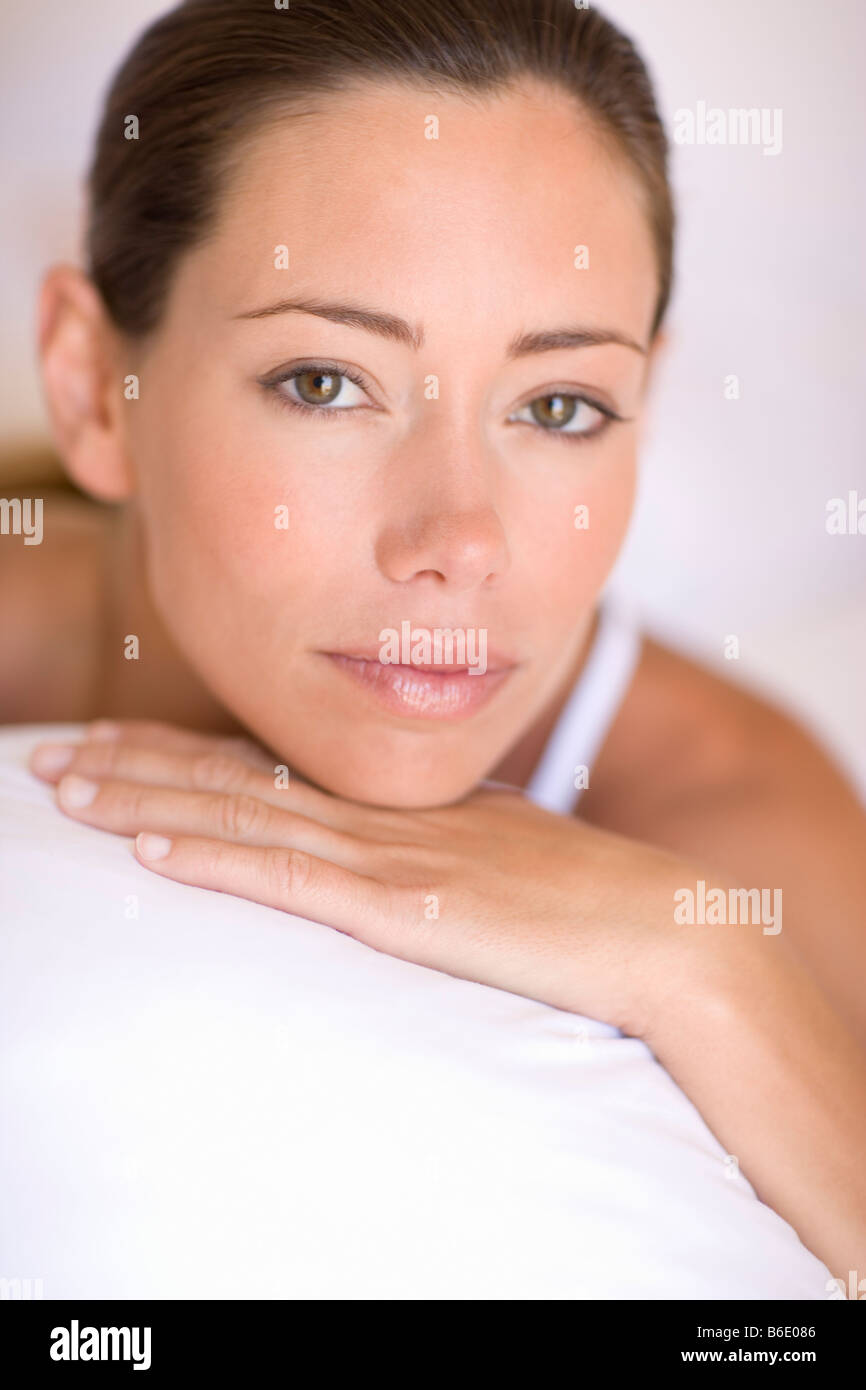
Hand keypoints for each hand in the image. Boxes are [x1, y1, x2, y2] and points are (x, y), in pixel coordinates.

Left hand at [30, 718, 707, 1035]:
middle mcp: (380, 813)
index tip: (114, 745)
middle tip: (50, 758)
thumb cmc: (586, 900)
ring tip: (66, 792)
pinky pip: (291, 878)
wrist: (659, 927)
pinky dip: (215, 862)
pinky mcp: (405, 906)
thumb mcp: (494, 857)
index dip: (180, 753)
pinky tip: (153, 852)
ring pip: (242, 816)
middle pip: (231, 779)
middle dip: (132, 766)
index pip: (264, 767)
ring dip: (145, 804)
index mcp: (396, 802)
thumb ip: (433, 848)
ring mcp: (389, 854)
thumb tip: (394, 857)